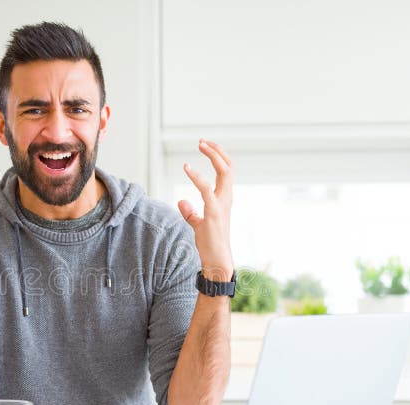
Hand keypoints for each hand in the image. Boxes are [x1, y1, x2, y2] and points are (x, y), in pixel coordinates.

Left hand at [177, 139, 233, 281]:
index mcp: (224, 199)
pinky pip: (206, 189)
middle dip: (217, 151)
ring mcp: (221, 204)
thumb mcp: (198, 224)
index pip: (226, 171)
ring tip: (200, 144)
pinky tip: (186, 167)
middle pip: (228, 167)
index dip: (218, 156)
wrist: (216, 259)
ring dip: (213, 156)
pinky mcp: (213, 212)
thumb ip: (191, 213)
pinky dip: (197, 176)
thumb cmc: (209, 243)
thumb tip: (181, 202)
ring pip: (224, 172)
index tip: (205, 146)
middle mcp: (226, 198)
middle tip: (202, 141)